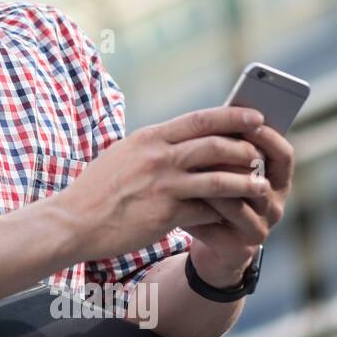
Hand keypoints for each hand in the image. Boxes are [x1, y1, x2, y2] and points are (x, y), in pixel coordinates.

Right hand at [52, 105, 270, 264]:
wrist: (73, 221)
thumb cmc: (96, 190)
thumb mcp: (122, 156)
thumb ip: (153, 147)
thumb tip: (181, 140)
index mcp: (148, 138)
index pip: (199, 119)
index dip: (232, 116)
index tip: (255, 115)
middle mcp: (158, 157)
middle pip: (215, 145)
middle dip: (246, 148)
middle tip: (264, 152)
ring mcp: (163, 185)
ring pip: (219, 178)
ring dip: (245, 182)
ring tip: (261, 186)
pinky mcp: (166, 214)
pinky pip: (206, 211)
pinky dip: (224, 213)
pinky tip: (234, 216)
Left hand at [186, 123, 295, 287]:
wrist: (213, 245)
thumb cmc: (217, 196)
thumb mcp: (225, 171)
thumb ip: (227, 149)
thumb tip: (215, 114)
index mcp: (276, 181)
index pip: (283, 154)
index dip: (268, 137)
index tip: (250, 120)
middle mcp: (275, 205)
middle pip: (258, 178)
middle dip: (230, 160)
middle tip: (203, 144)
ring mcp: (261, 228)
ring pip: (235, 201)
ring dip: (208, 185)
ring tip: (185, 171)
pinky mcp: (240, 248)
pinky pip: (216, 225)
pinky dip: (193, 210)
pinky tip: (173, 200)